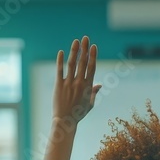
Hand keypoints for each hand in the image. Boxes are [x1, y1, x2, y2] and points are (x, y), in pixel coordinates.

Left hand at [44, 36, 100, 159]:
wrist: (65, 121)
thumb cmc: (78, 114)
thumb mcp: (89, 104)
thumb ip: (94, 92)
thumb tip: (100, 84)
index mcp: (88, 87)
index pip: (92, 68)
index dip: (93, 56)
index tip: (94, 46)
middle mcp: (79, 83)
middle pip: (83, 63)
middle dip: (85, 49)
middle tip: (86, 38)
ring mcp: (69, 83)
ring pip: (72, 64)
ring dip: (74, 51)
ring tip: (76, 41)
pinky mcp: (59, 85)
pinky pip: (59, 70)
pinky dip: (60, 61)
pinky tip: (61, 52)